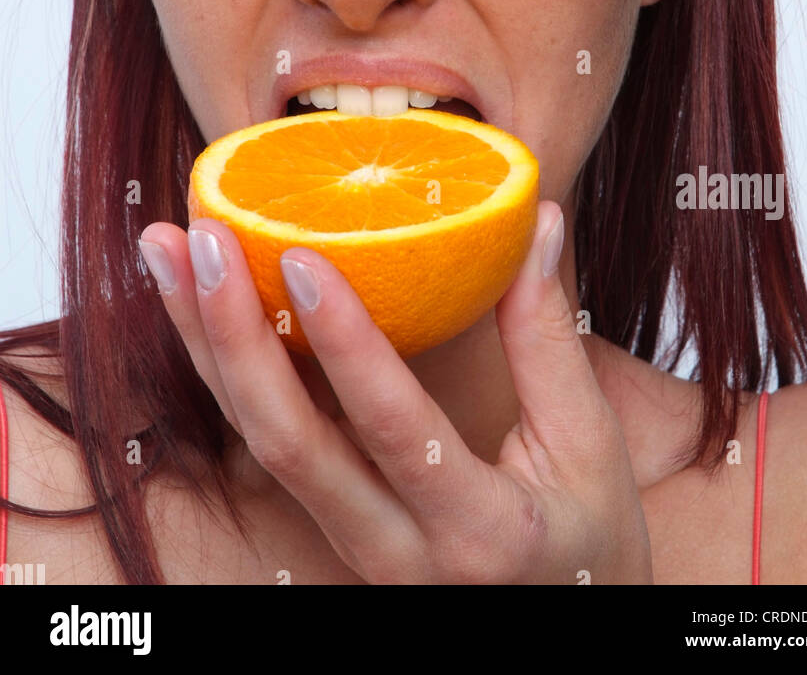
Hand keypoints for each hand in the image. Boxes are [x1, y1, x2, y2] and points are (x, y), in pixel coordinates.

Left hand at [138, 201, 652, 584]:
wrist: (571, 638)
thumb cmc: (592, 545)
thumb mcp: (591, 448)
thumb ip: (549, 336)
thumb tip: (536, 220)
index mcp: (474, 530)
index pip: (391, 428)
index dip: (345, 341)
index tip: (304, 255)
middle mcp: (394, 553)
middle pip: (286, 444)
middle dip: (230, 335)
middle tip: (194, 237)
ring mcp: (353, 550)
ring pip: (257, 446)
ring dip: (205, 346)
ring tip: (165, 256)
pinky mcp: (334, 531)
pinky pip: (268, 449)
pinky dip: (229, 373)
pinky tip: (203, 310)